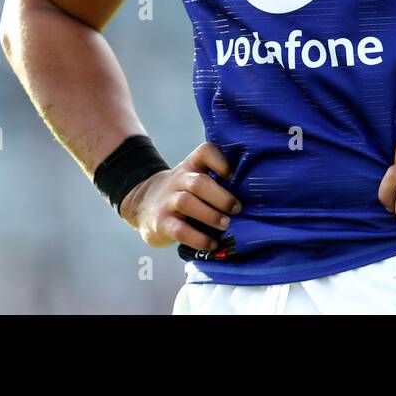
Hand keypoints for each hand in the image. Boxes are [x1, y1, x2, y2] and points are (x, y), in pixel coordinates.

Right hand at [119, 141, 241, 250]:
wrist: (142, 205)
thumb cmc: (182, 192)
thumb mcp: (193, 178)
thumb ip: (215, 181)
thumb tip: (253, 195)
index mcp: (191, 166)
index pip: (204, 151)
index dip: (220, 160)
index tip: (233, 175)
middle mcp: (178, 180)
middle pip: (198, 182)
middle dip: (221, 196)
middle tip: (237, 209)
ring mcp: (167, 201)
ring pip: (187, 203)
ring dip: (210, 215)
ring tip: (226, 225)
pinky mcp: (161, 223)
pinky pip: (179, 230)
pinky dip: (198, 239)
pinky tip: (212, 244)